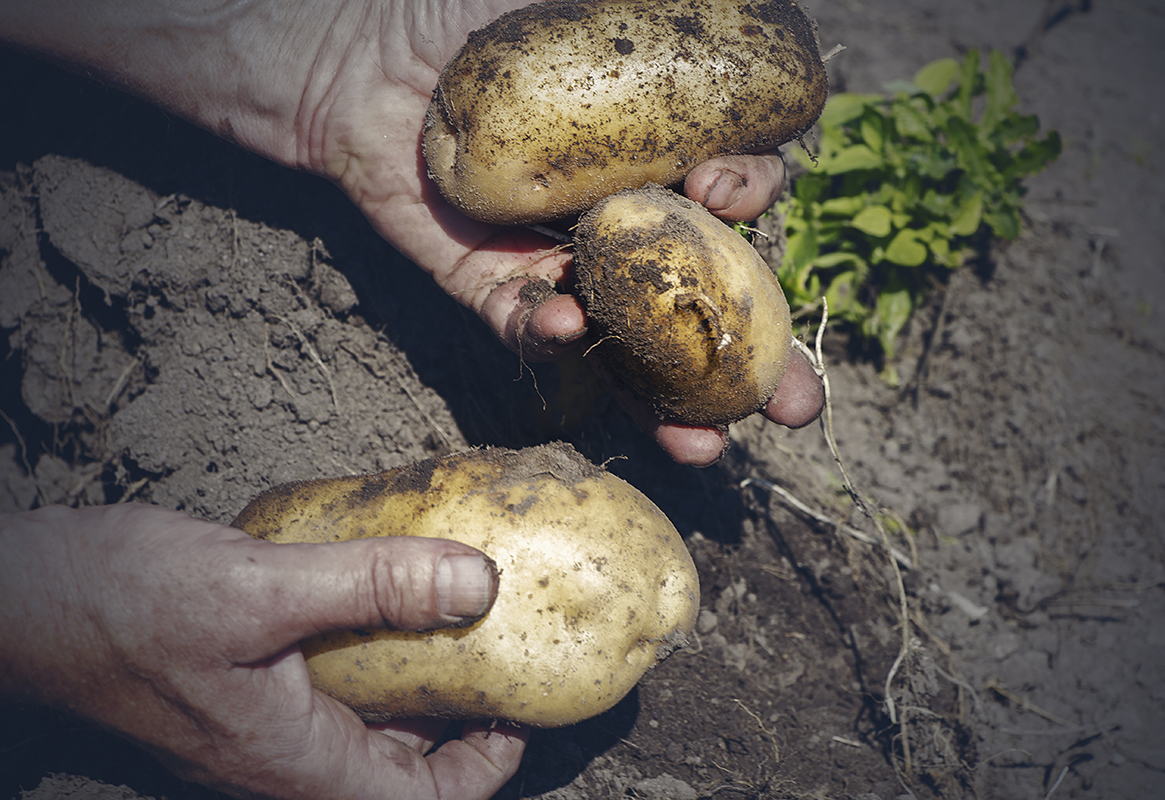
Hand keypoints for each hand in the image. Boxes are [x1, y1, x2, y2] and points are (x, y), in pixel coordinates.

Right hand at [0, 505, 526, 799]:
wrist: (20, 599)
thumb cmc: (116, 608)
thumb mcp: (259, 589)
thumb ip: (373, 585)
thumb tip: (480, 580)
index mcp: (295, 762)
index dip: (485, 764)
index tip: (520, 704)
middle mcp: (286, 753)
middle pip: (403, 760)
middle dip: (462, 711)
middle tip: (500, 642)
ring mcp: (264, 718)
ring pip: (369, 712)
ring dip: (418, 668)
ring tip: (457, 603)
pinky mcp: (248, 679)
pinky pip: (332, 672)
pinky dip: (369, 636)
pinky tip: (380, 581)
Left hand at [299, 2, 824, 464]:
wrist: (359, 53)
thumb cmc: (470, 13)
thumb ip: (650, 15)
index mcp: (658, 154)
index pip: (732, 195)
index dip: (749, 200)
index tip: (728, 190)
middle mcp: (622, 222)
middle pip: (704, 302)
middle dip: (756, 362)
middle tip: (796, 405)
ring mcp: (561, 261)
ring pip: (630, 345)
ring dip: (670, 402)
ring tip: (704, 444)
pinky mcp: (494, 286)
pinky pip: (529, 325)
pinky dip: (550, 333)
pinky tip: (567, 322)